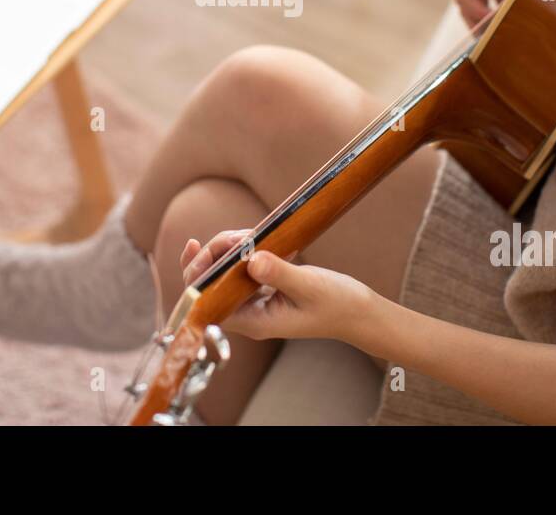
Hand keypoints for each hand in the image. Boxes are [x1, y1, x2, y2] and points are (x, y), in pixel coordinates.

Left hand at [179, 229, 374, 342]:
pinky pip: (240, 271)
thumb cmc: (337, 304)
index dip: (197, 275)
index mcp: (254, 322)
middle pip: (210, 287)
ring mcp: (256, 303)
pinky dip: (242, 252)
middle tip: (236, 235)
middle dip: (213, 256)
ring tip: (250, 233)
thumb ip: (278, 273)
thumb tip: (250, 260)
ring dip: (229, 250)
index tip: (198, 247)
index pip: (207, 303)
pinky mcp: (264, 291)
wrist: (359, 312)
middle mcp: (249, 315)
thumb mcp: (309, 285)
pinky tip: (255, 238)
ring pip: (224, 276)